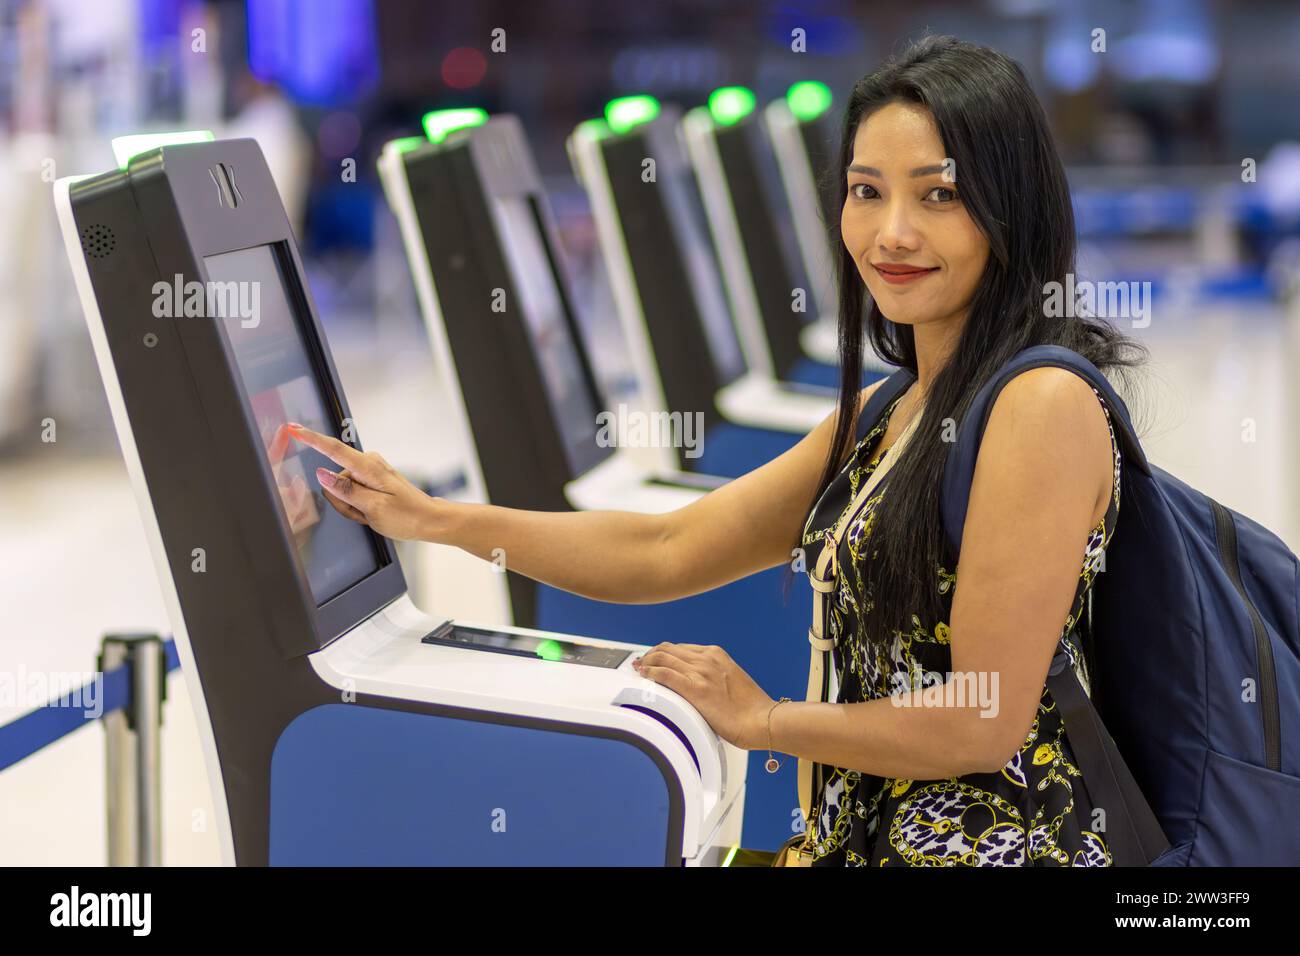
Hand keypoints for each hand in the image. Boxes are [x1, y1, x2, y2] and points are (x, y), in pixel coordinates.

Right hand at [284, 424, 439, 542]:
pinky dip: (357, 506)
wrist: (428, 520)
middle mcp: (369, 463)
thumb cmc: (406, 516)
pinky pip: (351, 492)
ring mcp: (370, 470)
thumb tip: (322, 474)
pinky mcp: (371, 478)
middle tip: (363, 515)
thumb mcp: (373, 508)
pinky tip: (372, 513)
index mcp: (369, 468)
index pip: (333, 449)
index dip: (311, 439)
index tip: (293, 428)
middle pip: (335, 480)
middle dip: (342, 502)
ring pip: (341, 489)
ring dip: (351, 507)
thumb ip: (345, 491)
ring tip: (370, 515)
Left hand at [632, 643, 773, 750]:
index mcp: (716, 654)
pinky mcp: (695, 689)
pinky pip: (664, 674)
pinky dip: (650, 672)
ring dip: (647, 662)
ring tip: (639, 670)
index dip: (663, 653)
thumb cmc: (750, 708)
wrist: (762, 720)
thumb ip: (713, 676)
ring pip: (663, 658)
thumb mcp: (731, 680)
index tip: (654, 659)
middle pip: (668, 649)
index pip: (681, 647)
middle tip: (642, 664)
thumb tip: (698, 684)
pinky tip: (643, 676)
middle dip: (651, 655)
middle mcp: (707, 658)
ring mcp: (701, 672)